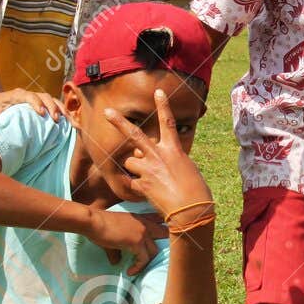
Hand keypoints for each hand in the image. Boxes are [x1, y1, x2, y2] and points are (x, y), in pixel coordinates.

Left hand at [0, 88, 62, 121]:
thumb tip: (0, 114)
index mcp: (17, 94)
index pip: (29, 96)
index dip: (37, 103)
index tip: (42, 114)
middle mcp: (28, 94)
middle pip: (44, 96)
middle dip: (52, 106)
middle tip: (57, 119)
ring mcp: (35, 98)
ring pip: (51, 99)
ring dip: (59, 108)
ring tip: (67, 119)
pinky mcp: (39, 103)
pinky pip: (52, 104)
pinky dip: (60, 110)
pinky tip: (67, 120)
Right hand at [84, 209, 166, 275]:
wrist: (93, 222)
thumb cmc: (99, 225)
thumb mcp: (113, 234)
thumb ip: (117, 249)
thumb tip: (116, 262)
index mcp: (140, 218)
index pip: (158, 219)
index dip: (162, 228)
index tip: (162, 237)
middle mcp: (144, 224)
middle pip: (164, 234)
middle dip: (163, 245)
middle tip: (152, 258)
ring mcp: (142, 232)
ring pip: (154, 251)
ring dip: (146, 262)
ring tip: (136, 268)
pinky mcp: (137, 242)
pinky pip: (144, 259)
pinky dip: (138, 267)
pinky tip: (130, 271)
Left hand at [105, 89, 214, 216]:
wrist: (191, 211)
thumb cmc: (196, 192)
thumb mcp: (187, 169)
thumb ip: (170, 160)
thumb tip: (156, 160)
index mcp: (174, 150)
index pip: (167, 122)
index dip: (163, 105)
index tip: (158, 91)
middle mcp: (158, 156)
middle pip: (135, 135)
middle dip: (119, 122)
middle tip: (107, 112)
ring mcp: (148, 170)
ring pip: (131, 161)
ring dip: (136, 167)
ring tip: (150, 178)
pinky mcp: (141, 185)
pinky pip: (133, 182)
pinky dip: (138, 187)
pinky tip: (149, 194)